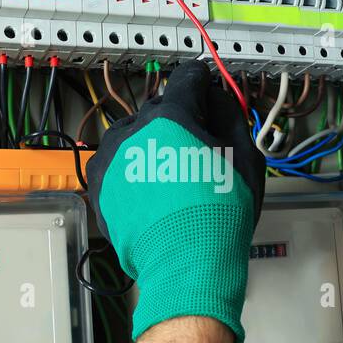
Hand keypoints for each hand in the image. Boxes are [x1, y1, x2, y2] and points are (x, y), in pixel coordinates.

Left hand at [85, 60, 264, 342]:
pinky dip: (135, 172)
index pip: (188, 78)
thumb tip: (217, 95)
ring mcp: (110, 159)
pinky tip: (155, 194)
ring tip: (174, 178)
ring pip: (136, 137)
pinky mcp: (98, 187)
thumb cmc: (219, 212)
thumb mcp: (243, 157)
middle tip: (199, 148)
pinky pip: (120, 167)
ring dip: (153, 146)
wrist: (186, 263)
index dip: (204, 82)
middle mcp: (132, 130)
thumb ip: (229, 114)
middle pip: (160, 109)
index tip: (209, 90)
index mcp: (169, 116)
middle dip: (179, 120)